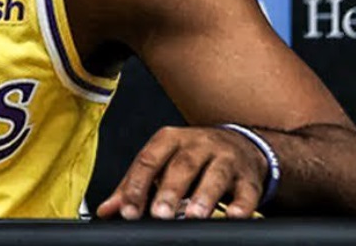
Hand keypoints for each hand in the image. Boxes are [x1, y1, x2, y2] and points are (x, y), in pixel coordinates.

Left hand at [96, 126, 266, 219]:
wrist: (240, 145)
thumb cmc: (193, 157)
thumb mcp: (162, 163)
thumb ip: (134, 185)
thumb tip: (107, 210)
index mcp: (170, 139)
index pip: (149, 160)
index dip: (137, 185)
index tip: (128, 210)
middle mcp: (199, 144)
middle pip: (183, 165)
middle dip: (170, 190)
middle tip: (160, 213)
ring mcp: (226, 159)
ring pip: (216, 175)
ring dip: (204, 196)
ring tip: (194, 215)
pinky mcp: (248, 178)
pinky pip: (247, 191)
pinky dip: (241, 204)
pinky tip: (233, 215)